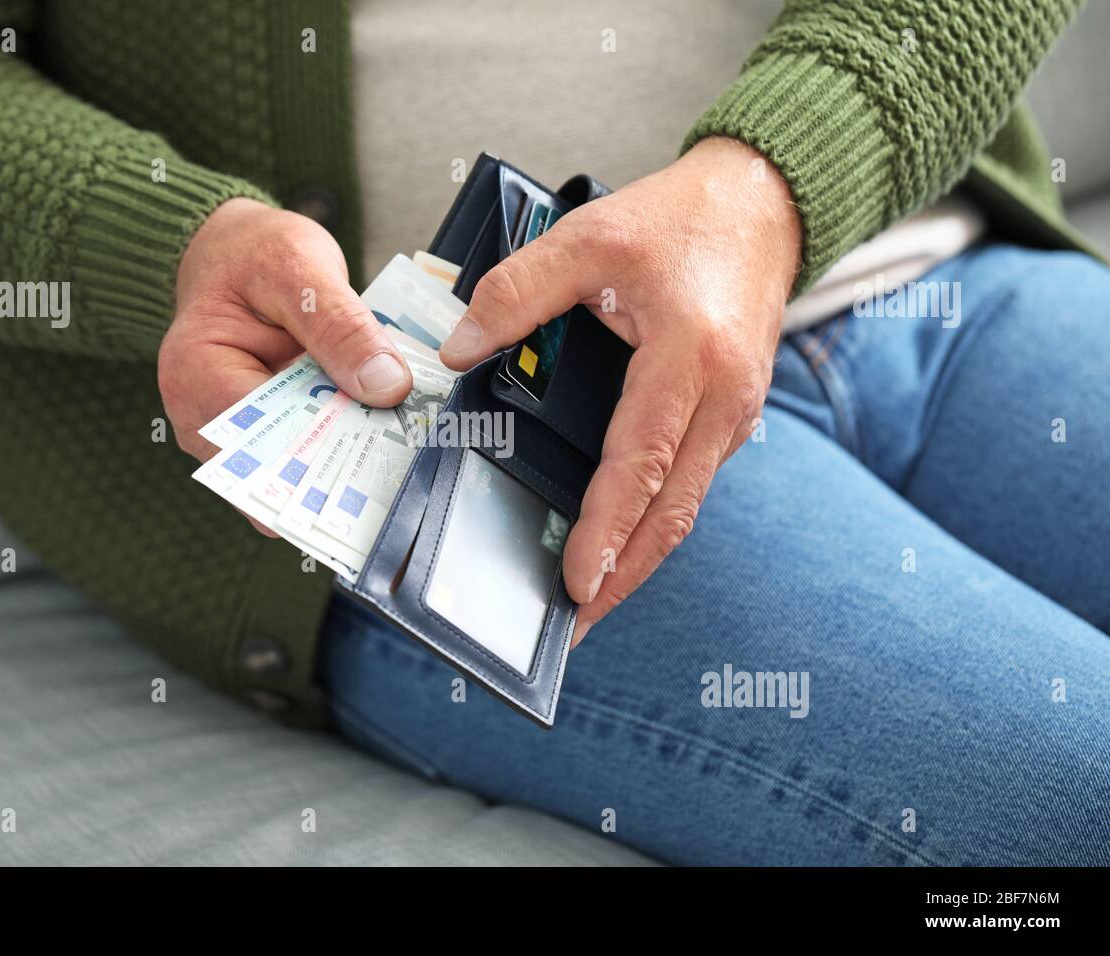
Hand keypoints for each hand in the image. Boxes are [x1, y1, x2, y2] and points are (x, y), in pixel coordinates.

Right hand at [159, 197, 412, 533]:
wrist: (236, 254)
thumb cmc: (254, 254)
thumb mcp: (300, 269)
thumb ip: (341, 327)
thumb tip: (388, 387)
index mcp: (195, 376)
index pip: (265, 435)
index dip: (328, 445)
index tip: (389, 446)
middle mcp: (200, 419)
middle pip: (279, 463)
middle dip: (342, 464)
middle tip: (407, 455)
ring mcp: (226, 436)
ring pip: (295, 467)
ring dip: (347, 458)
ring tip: (401, 447)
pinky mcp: (258, 436)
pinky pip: (302, 452)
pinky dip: (341, 442)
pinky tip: (383, 434)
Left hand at [438, 137, 801, 643]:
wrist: (765, 204)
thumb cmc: (683, 219)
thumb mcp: (591, 236)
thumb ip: (518, 290)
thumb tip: (459, 346)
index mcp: (690, 357)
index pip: (641, 463)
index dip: (606, 529)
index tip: (576, 585)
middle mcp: (724, 398)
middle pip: (672, 513)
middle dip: (623, 578)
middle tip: (574, 626)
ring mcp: (735, 413)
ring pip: (685, 508)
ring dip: (639, 558)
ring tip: (589, 600)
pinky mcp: (731, 415)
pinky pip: (691, 483)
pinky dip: (654, 522)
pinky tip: (619, 541)